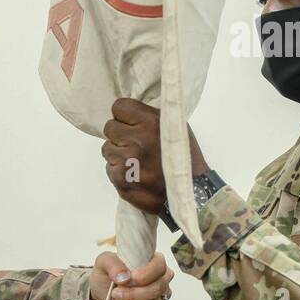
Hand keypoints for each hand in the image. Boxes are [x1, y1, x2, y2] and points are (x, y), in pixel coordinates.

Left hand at [89, 251, 174, 299]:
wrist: (103, 293)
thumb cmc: (107, 275)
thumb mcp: (104, 263)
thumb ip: (113, 264)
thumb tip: (124, 276)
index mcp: (153, 260)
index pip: (159, 266)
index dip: (144, 275)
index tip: (126, 281)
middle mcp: (162, 278)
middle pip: (156, 289)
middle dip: (132, 295)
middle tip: (115, 294)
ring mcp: (162, 295)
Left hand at [101, 98, 208, 214]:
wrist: (192, 193)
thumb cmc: (184, 158)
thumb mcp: (175, 126)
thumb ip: (150, 117)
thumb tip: (129, 112)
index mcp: (151, 122)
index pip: (119, 107)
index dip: (124, 116)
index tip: (131, 123)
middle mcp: (137, 139)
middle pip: (110, 127)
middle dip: (120, 135)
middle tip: (134, 144)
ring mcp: (126, 160)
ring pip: (107, 148)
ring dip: (118, 153)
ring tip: (137, 161)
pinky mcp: (120, 179)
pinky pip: (109, 167)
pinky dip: (119, 171)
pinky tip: (135, 174)